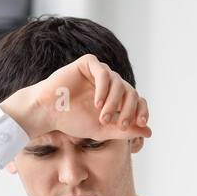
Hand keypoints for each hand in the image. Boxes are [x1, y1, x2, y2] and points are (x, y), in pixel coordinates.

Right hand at [0, 54, 151, 142]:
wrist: (47, 112)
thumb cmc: (71, 121)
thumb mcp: (101, 130)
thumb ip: (124, 130)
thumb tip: (149, 132)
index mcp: (115, 97)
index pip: (137, 100)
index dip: (141, 111)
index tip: (139, 124)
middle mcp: (110, 83)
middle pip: (131, 92)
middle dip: (128, 110)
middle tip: (119, 125)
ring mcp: (100, 72)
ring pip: (119, 83)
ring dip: (113, 103)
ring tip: (102, 118)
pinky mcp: (88, 63)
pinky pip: (103, 73)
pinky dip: (103, 89)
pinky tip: (96, 103)